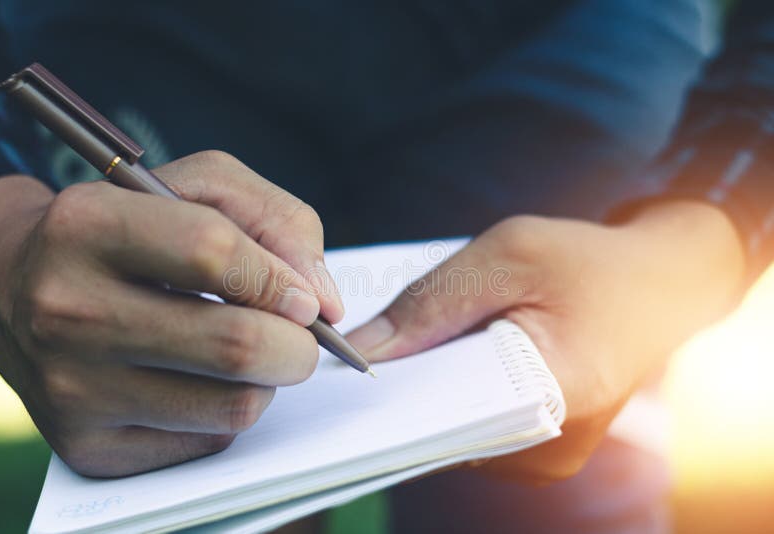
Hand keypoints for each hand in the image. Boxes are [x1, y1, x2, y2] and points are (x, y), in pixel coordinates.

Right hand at [0, 150, 342, 476]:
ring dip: (267, 380)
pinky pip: (208, 440)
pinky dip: (228, 410)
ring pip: (234, 405)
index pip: (214, 253)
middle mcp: (68, 310)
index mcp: (87, 226)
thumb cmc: (127, 229)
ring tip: (246, 351)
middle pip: (236, 346)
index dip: (281, 279)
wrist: (16, 287)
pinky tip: (202, 380)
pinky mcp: (88, 446)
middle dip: (298, 346)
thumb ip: (277, 220)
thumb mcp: (197, 189)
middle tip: (298, 335)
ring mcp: (72, 388)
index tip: (305, 299)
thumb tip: (323, 303)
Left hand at [347, 202, 743, 482]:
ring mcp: (544, 453)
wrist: (662, 284)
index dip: (390, 388)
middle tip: (371, 344)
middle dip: (405, 383)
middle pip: (444, 425)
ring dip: (430, 385)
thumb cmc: (593, 263)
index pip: (444, 413)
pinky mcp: (538, 441)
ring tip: (417, 341)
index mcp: (553, 397)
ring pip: (455, 425)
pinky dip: (454, 388)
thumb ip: (432, 303)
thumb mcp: (510, 255)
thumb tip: (361, 350)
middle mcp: (548, 446)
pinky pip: (475, 421)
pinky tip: (449, 353)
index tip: (346, 366)